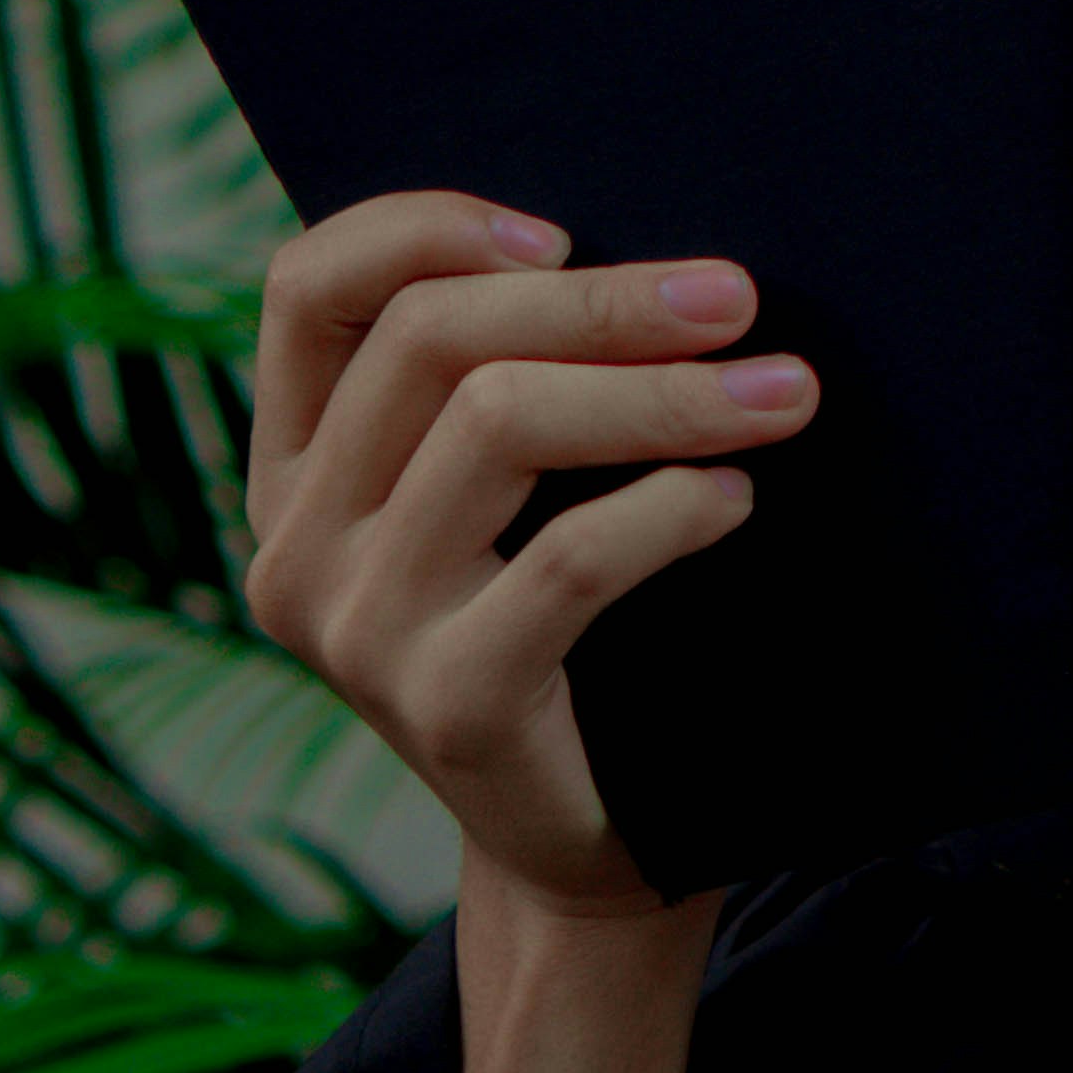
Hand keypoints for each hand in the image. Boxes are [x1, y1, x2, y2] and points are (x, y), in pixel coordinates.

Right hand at [242, 188, 811, 921]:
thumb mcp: (492, 504)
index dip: (425, 227)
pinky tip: (735, 496)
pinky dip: (669, 506)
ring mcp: (359, 629)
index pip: (305, 290)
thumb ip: (491, 387)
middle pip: (427, 340)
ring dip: (661, 392)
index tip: (563, 232)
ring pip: (497, 424)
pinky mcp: (449, 704)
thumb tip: (635, 256)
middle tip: (735, 297)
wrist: (580, 845)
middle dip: (600, 302)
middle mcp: (295, 544)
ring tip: (781, 392)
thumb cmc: (567, 631)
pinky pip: (568, 561)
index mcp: (291, 470)